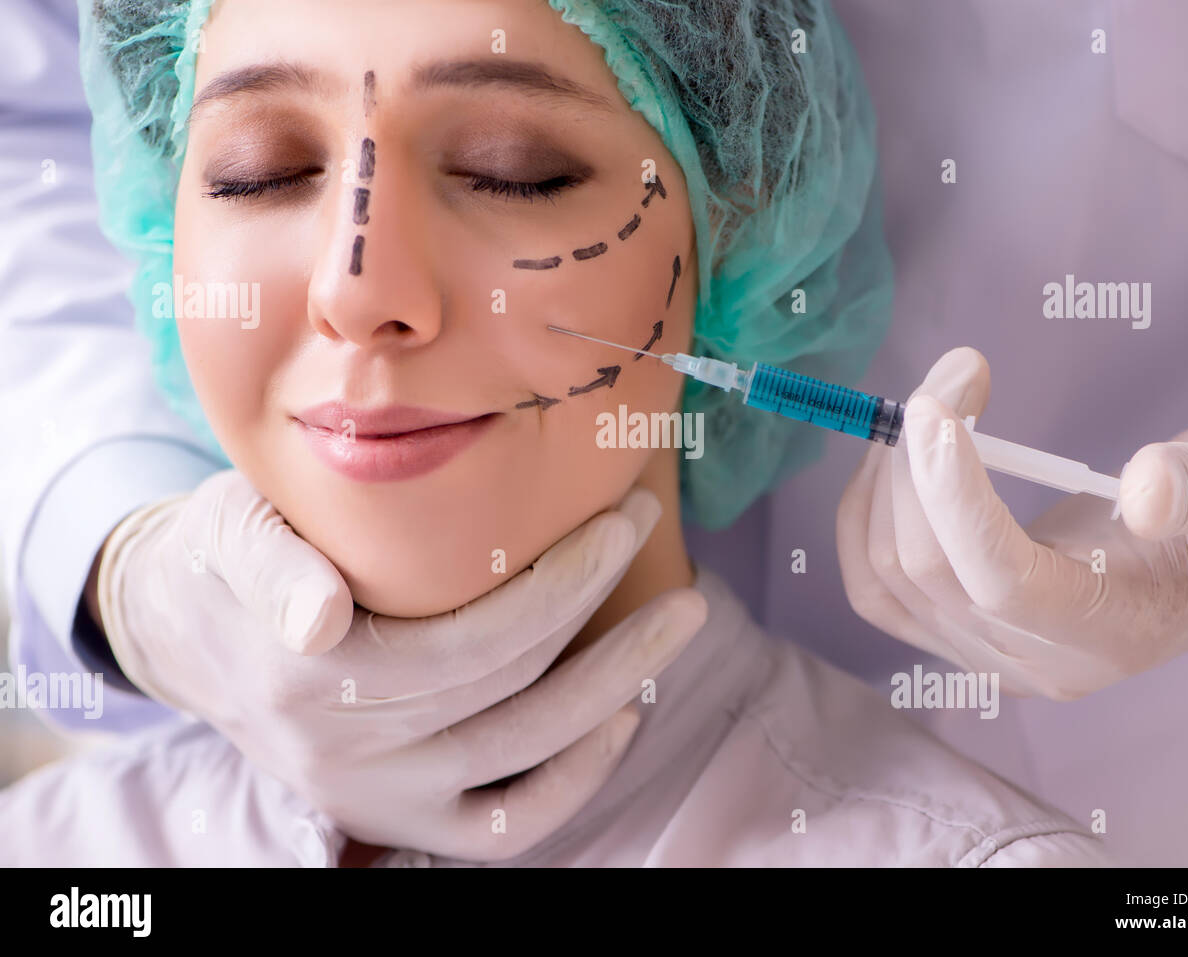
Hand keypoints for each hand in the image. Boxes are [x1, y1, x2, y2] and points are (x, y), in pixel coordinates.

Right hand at [96, 470, 706, 858]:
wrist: (184, 630)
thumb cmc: (226, 557)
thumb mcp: (233, 534)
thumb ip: (274, 568)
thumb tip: (320, 618)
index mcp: (310, 679)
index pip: (476, 637)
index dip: (566, 580)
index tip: (623, 514)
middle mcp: (346, 754)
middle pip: (513, 688)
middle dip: (604, 610)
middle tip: (654, 535)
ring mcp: (377, 797)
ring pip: (523, 757)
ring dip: (616, 688)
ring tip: (677, 621)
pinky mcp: (395, 821)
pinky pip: (503, 829)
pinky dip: (572, 782)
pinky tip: (622, 719)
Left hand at [836, 346, 1187, 698]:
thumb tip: (1143, 487)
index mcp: (1112, 633)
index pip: (1004, 581)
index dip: (954, 497)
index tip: (935, 408)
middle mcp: (1037, 663)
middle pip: (929, 572)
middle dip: (915, 462)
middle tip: (950, 377)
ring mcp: (987, 659)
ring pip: (887, 578)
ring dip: (885, 481)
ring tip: (927, 408)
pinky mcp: (953, 639)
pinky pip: (875, 589)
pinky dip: (866, 518)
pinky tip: (891, 461)